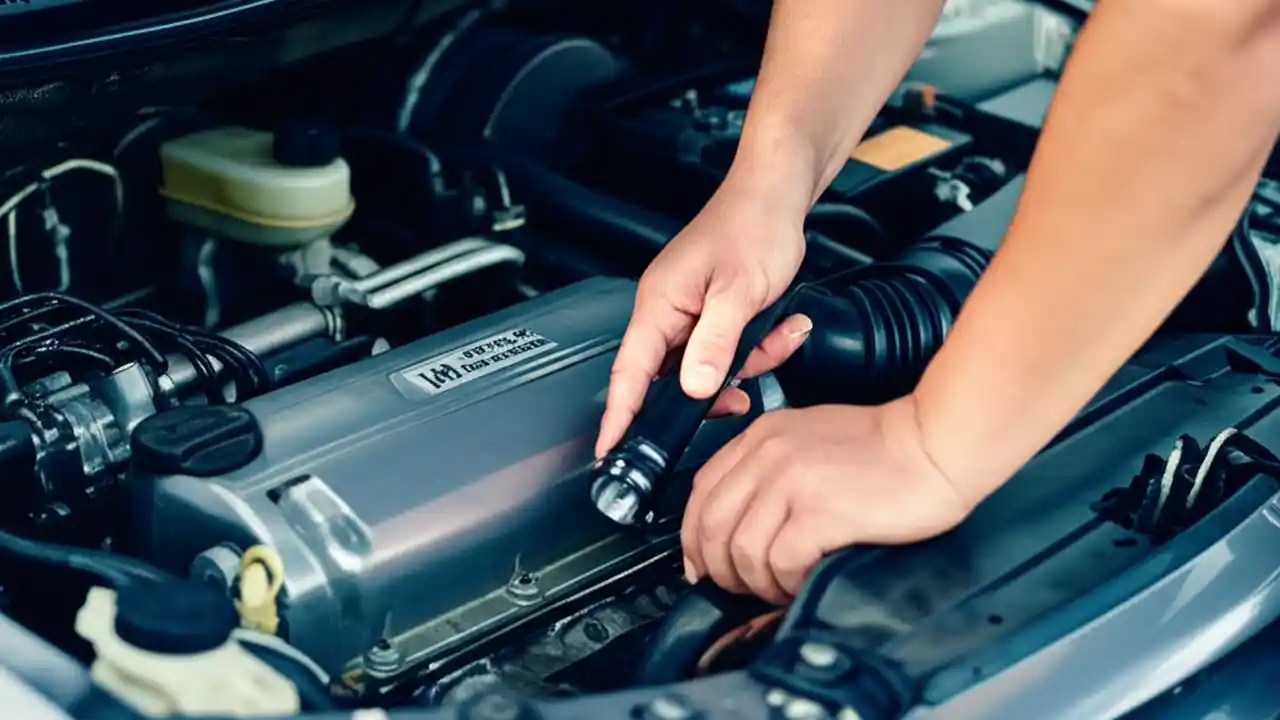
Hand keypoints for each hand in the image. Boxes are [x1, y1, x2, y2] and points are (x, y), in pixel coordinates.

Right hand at [595, 183, 809, 456]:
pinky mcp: (715, 314)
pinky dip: (759, 345)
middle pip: (673, 379)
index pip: (629, 373)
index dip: (619, 415)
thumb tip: (694, 389)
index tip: (608, 451)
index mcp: (659, 306)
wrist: (778, 195)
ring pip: (709, 368)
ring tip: (775, 338)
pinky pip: (730, 350)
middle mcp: (668, 313)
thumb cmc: (752, 226)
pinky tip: (781, 326)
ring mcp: (691, 314)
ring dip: (748, 362)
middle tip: (738, 400)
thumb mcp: (739, 292)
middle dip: (712, 390)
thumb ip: (715, 344)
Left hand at [681, 396, 974, 604]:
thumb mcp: (809, 442)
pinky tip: (804, 582)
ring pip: (741, 550)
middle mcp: (768, 454)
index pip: (701, 491)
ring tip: (782, 587)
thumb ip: (770, 472)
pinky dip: (786, 583)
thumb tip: (738, 526)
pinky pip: (779, 562)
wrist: (938, 444)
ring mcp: (793, 481)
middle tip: (743, 588)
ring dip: (756, 582)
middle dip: (720, 569)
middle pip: (711, 525)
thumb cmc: (884, 451)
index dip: (694, 537)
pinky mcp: (822, 511)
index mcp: (761, 436)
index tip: (703, 566)